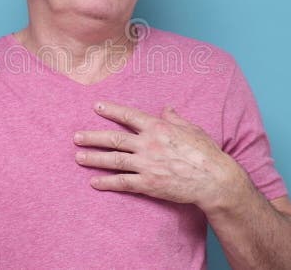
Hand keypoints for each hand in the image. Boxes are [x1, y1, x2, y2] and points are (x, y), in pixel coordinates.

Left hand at [73, 102, 251, 214]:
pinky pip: (123, 182)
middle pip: (114, 138)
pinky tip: (94, 182)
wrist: (214, 179)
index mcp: (158, 127)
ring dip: (94, 158)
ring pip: (114, 159)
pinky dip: (107, 182)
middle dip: (93, 137)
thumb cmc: (206, 152)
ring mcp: (146, 164)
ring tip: (78, 157)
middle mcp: (148, 144)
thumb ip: (175, 118)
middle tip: (77, 137)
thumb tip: (166, 108)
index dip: (111, 110)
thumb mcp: (191, 128)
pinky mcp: (148, 184)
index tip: (96, 106)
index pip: (128, 115)